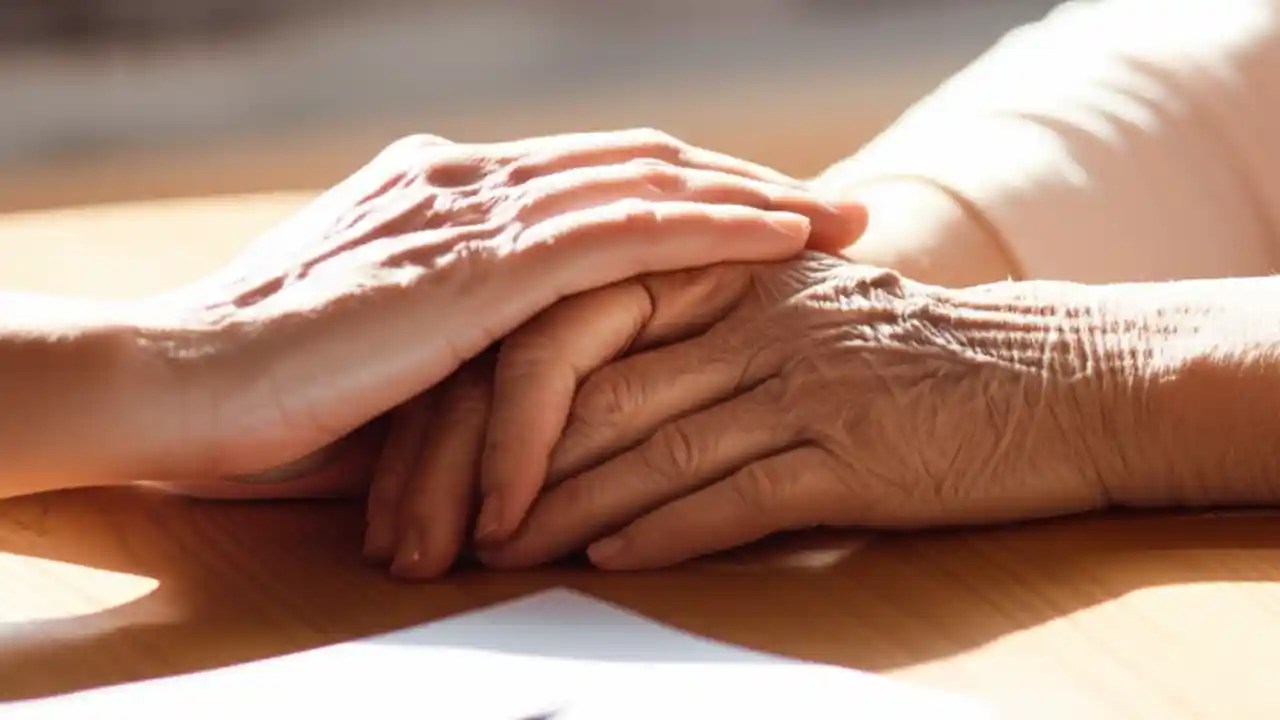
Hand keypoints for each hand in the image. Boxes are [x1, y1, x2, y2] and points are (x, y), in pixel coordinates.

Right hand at [160, 129, 864, 495]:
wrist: (181, 383)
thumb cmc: (270, 382)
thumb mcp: (376, 330)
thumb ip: (448, 317)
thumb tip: (507, 347)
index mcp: (443, 191)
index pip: (589, 178)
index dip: (681, 192)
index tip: (758, 213)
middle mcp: (467, 181)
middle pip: (636, 165)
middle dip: (742, 184)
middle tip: (831, 206)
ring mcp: (475, 213)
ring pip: (644, 185)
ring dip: (750, 200)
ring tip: (835, 218)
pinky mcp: (480, 265)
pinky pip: (624, 233)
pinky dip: (709, 230)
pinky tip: (777, 238)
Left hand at [467, 253, 1109, 570]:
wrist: (1054, 382)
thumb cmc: (914, 357)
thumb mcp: (800, 315)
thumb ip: (694, 337)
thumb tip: (582, 405)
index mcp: (729, 273)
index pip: (574, 319)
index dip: (496, 391)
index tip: (443, 457)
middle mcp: (755, 318)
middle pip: (591, 387)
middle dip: (501, 463)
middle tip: (439, 522)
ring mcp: (804, 384)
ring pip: (649, 444)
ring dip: (563, 506)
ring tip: (496, 551)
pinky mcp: (852, 455)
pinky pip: (735, 494)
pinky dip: (661, 530)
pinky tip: (606, 559)